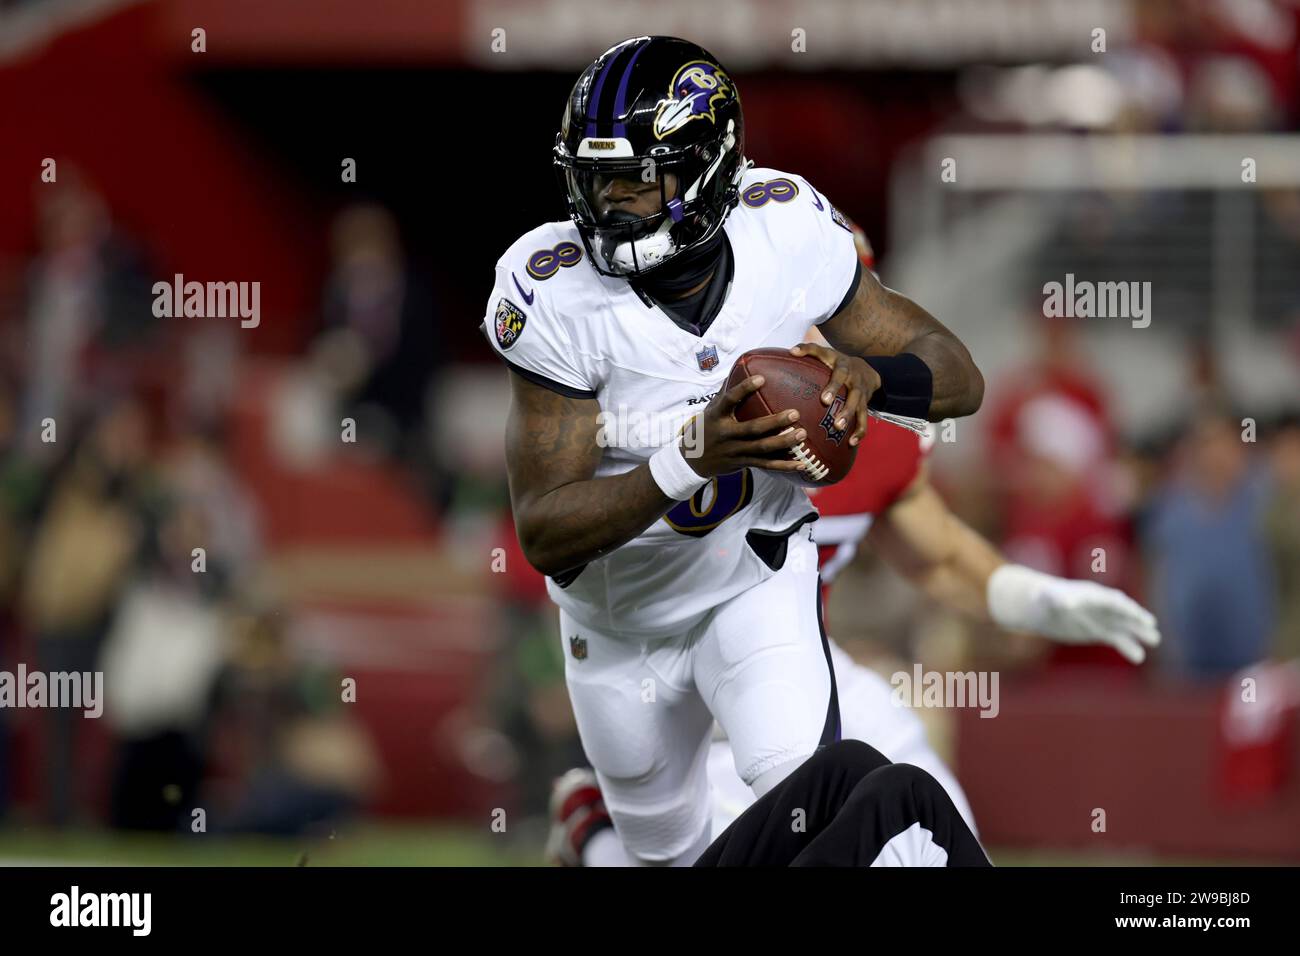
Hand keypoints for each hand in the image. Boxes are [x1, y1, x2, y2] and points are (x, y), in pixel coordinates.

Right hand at [684, 375, 808, 478]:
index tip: (761, 379)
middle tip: (795, 413)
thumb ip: (726, 391)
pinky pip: (765, 465)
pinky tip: (800, 463)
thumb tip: (742, 366)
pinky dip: (783, 465)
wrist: (692, 460)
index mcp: (718, 416)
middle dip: (775, 422)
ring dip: (783, 442)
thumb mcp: (711, 409)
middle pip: (753, 428)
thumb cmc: (707, 427)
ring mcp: (735, 451)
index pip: (730, 400)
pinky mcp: (742, 463)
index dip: (744, 389)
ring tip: (802, 434)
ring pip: (762, 448)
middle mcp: (726, 434)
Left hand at [789, 343, 880, 445]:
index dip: (833, 385)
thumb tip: (791, 351)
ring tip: (841, 431)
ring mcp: (861, 393)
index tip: (824, 400)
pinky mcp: (865, 404)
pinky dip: (860, 431)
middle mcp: (855, 380)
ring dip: (852, 421)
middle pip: (854, 394)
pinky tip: (851, 443)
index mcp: (843, 367)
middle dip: (846, 408)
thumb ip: (809, 349)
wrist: (867, 368)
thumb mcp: (826, 352)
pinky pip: (864, 418)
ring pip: (860, 408)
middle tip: (836, 422)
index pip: (839, 374)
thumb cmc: (837, 362)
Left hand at [988, 564, 1161, 663]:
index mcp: (1094, 595)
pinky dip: (1128, 647)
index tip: (1139, 616)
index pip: (1114, 601)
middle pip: (1124, 613)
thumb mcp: (1049, 597)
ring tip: (1155, 640)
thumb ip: (1058, 599)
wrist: (1040, 606)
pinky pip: (1117, 639)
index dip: (1127, 608)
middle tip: (1152, 627)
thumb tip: (1065, 603)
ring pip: (1125, 627)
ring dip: (1139, 633)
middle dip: (1138, 619)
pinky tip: (1139, 657)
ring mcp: (1103, 619)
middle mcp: (1102, 606)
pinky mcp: (1099, 631)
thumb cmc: (1045, 598)